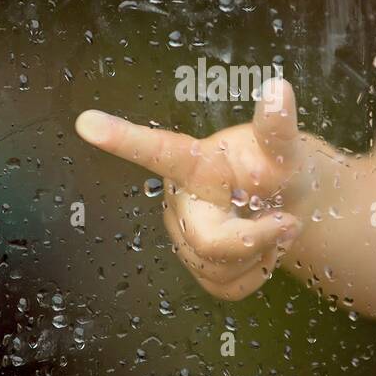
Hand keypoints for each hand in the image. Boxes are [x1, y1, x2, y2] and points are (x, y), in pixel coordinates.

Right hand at [75, 78, 307, 299]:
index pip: (158, 151)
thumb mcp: (283, 149)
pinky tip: (263, 251)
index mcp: (194, 163)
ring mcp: (186, 236)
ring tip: (274, 227)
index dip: (123, 139)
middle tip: (287, 223)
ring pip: (218, 268)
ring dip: (261, 254)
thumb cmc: (276, 170)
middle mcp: (181, 199)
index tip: (86, 122)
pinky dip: (257, 273)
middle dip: (253, 239)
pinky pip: (228, 287)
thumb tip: (278, 88)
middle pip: (206, 241)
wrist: (290, 205)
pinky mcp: (199, 267)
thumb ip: (277, 127)